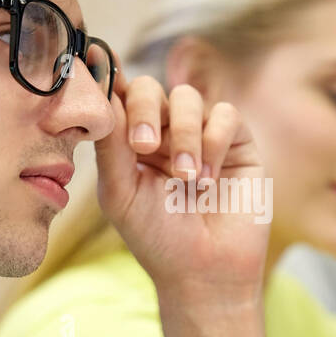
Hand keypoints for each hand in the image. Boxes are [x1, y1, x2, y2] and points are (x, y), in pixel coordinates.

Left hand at [94, 74, 268, 300]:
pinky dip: (214, 142)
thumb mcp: (121, 193)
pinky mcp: (237, 142)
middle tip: (144, 147)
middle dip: (145, 111)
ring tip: (185, 177)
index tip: (98, 64)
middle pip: (150, 88)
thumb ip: (110, 144)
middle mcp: (165, 130)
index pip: (119, 97)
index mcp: (131, 140)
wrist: (205, 271)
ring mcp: (202, 134)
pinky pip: (225, 115)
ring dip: (183, 135)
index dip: (109, 78)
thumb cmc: (158, 238)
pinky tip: (209, 181)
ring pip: (188, 97)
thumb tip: (103, 92)